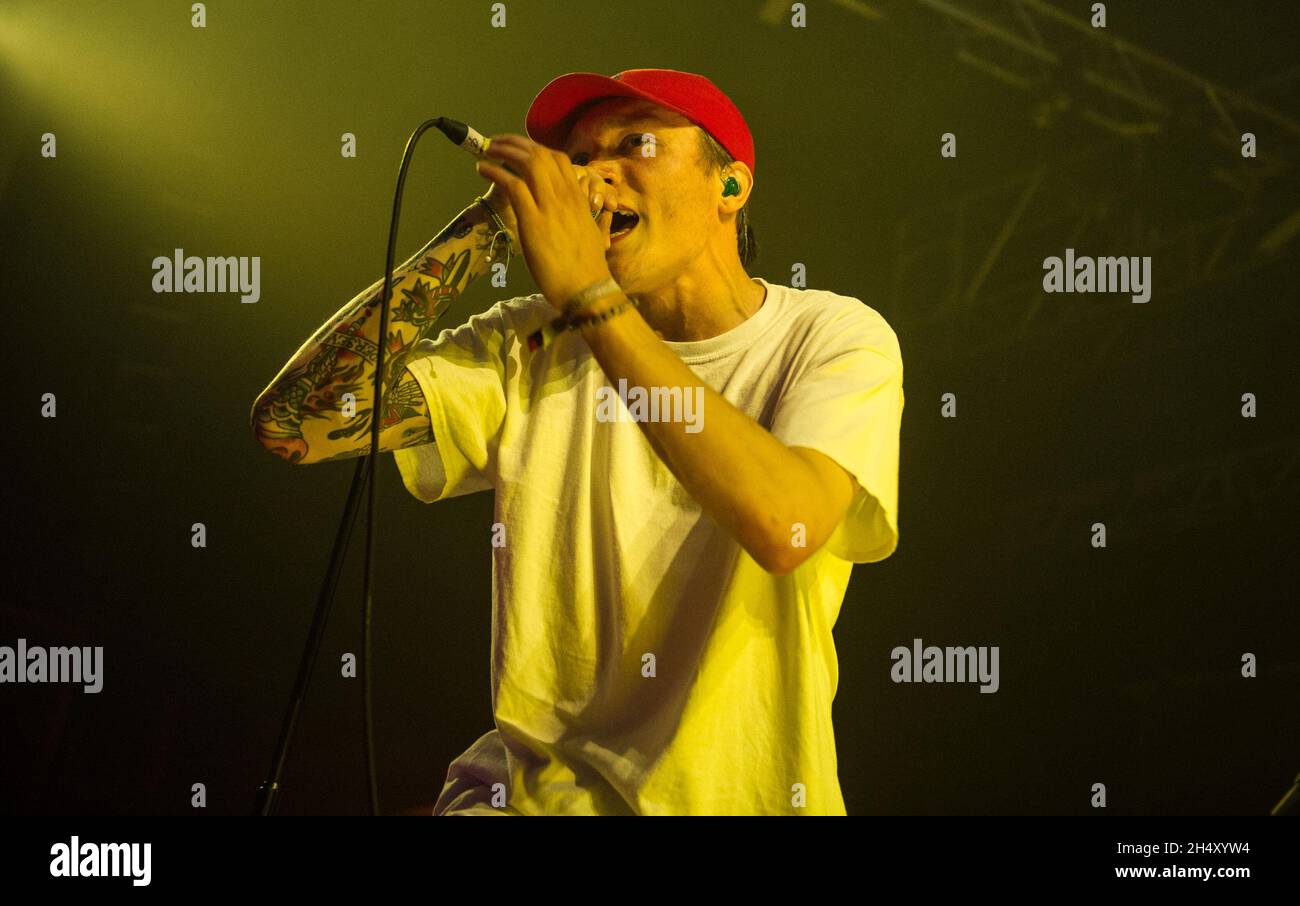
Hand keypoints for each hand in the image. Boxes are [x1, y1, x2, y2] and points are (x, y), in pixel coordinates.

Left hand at [475, 134, 615, 309]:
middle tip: (498, 143)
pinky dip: (494, 171)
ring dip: (503, 151)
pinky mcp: (533, 220)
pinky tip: (482, 169)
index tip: (521, 150)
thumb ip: (581, 216)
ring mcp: (549, 205)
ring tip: (487, 150)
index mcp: (578, 197)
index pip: (558, 159)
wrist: (587, 288)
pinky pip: (512, 184)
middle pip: (539, 153)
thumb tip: (576, 215)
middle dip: (515, 143)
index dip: (536, 149)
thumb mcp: (591, 232)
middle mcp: (565, 195)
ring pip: (526, 163)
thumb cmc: (588, 267)